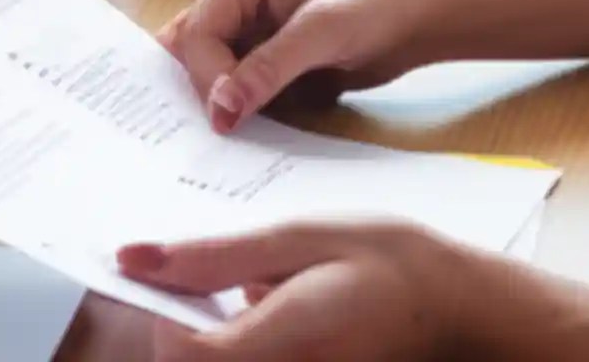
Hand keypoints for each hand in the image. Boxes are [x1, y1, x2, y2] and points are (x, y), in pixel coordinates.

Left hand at [117, 221, 479, 361]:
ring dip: (208, 338)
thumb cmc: (387, 262)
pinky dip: (235, 344)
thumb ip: (216, 256)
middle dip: (182, 327)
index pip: (181, 354)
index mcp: (286, 339)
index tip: (178, 275)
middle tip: (207, 281)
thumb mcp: (302, 238)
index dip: (163, 315)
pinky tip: (266, 315)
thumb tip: (132, 258)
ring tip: (253, 295)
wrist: (456, 310)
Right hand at [159, 0, 426, 131]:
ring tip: (226, 131)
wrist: (413, 20)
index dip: (208, 77)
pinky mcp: (257, 57)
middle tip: (216, 127)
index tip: (227, 117)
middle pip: (189, 51)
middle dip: (199, 88)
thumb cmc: (374, 7)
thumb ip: (268, 69)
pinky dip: (233, 106)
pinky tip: (243, 125)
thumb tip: (222, 108)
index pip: (197, 33)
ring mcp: (242, 29)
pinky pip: (230, 86)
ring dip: (214, 100)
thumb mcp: (321, 33)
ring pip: (203, 71)